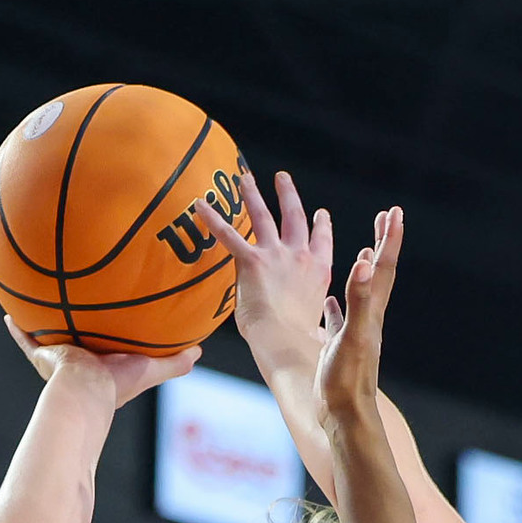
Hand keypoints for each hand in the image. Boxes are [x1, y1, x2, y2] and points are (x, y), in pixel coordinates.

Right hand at [3, 315, 197, 409]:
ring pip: (51, 340)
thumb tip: (199, 351)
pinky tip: (9, 313)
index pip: (108, 356)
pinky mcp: (42, 356)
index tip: (113, 337)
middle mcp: (79, 366)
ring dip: (47, 326)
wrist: (84, 390)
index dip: (112, 347)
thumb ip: (174, 363)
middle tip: (78, 316)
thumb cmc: (116, 384)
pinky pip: (27, 339)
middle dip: (79, 333)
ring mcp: (59, 361)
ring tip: (41, 308)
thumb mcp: (150, 369)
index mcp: (103, 371)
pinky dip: (18, 328)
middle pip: (79, 345)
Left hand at [198, 169, 333, 381]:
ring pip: (263, 216)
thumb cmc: (301, 343)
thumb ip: (311, 318)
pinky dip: (212, 218)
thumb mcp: (315, 326)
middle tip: (282, 179)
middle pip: (295, 217)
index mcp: (319, 272)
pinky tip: (199, 204)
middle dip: (288, 195)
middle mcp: (300, 257)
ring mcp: (276, 255)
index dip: (322, 226)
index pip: (322, 241)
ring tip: (244, 178)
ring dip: (252, 194)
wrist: (287, 344)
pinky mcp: (252, 261)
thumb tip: (312, 334)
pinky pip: (228, 235)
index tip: (321, 214)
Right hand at [313, 207, 402, 435]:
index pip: (383, 268)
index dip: (389, 239)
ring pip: (362, 293)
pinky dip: (337, 303)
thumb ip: (359, 299)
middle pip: (378, 274)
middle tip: (386, 218)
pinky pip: (340, 319)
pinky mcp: (341, 349)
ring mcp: (356, 335)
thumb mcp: (352, 336)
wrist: (345, 419)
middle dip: (383, 244)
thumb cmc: (347, 382)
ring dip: (364, 269)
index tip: (394, 211)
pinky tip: (329, 301)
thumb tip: (366, 262)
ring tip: (364, 249)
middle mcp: (368, 320)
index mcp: (371, 313)